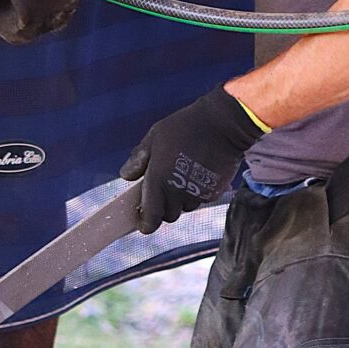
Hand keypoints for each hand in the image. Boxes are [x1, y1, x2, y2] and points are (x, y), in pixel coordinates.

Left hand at [120, 86, 264, 233]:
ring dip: (182, 198)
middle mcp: (177, 193)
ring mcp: (197, 194)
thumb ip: (139, 158)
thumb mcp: (155, 136)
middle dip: (164, 206)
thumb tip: (126, 175)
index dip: (146, 223)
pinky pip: (201, 199)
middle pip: (168, 215)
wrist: (222, 124)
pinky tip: (199, 171)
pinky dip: (197, 191)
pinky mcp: (214, 192)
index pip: (150, 219)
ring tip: (184, 174)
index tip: (144, 221)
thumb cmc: (185, 126)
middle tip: (165, 186)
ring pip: (185, 207)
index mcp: (158, 180)